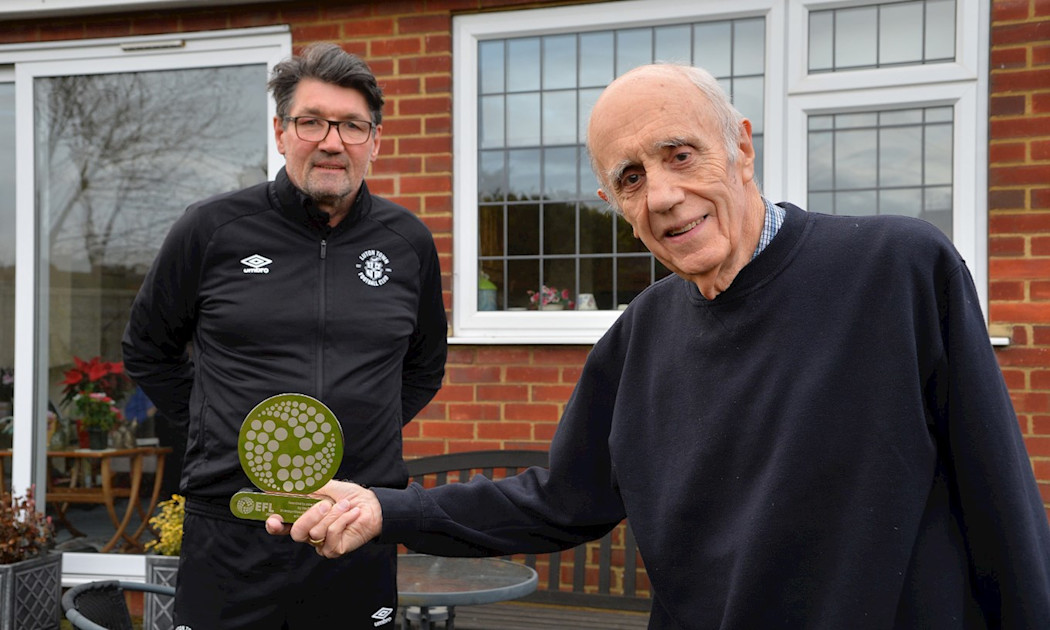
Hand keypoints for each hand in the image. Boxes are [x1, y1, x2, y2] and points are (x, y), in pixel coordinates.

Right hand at [264, 480, 382, 557]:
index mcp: (303, 518)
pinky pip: (332, 534)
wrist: (372, 506)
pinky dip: (343, 519)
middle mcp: (310, 533)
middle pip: (296, 532)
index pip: (282, 526)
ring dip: (334, 514)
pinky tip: (353, 514)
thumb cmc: (350, 496)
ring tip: (346, 505)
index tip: (273, 518)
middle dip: (309, 516)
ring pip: (316, 532)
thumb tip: (288, 481)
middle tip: (324, 504)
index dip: (274, 524)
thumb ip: (307, 486)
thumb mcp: (326, 487)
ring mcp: (321, 543)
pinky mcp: (333, 549)